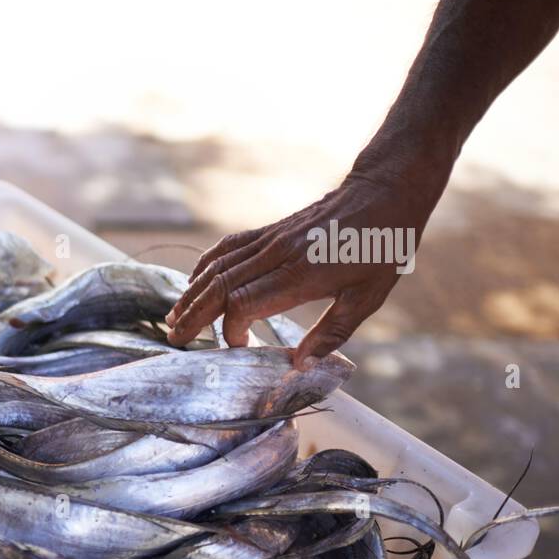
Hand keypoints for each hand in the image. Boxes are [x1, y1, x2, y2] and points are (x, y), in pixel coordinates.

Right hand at [164, 173, 436, 367]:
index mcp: (302, 275)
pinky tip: (193, 282)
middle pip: (220, 286)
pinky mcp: (268, 230)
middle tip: (176, 339)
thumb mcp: (367, 298)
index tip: (238, 347)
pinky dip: (204, 266)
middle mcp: (278, 255)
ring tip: (174, 317)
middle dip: (194, 316)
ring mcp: (270, 239)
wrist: (384, 193)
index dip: (231, 329)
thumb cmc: (381, 249)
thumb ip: (331, 334)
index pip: (245, 303)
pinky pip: (226, 248)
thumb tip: (299, 366)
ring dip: (191, 293)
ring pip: (217, 267)